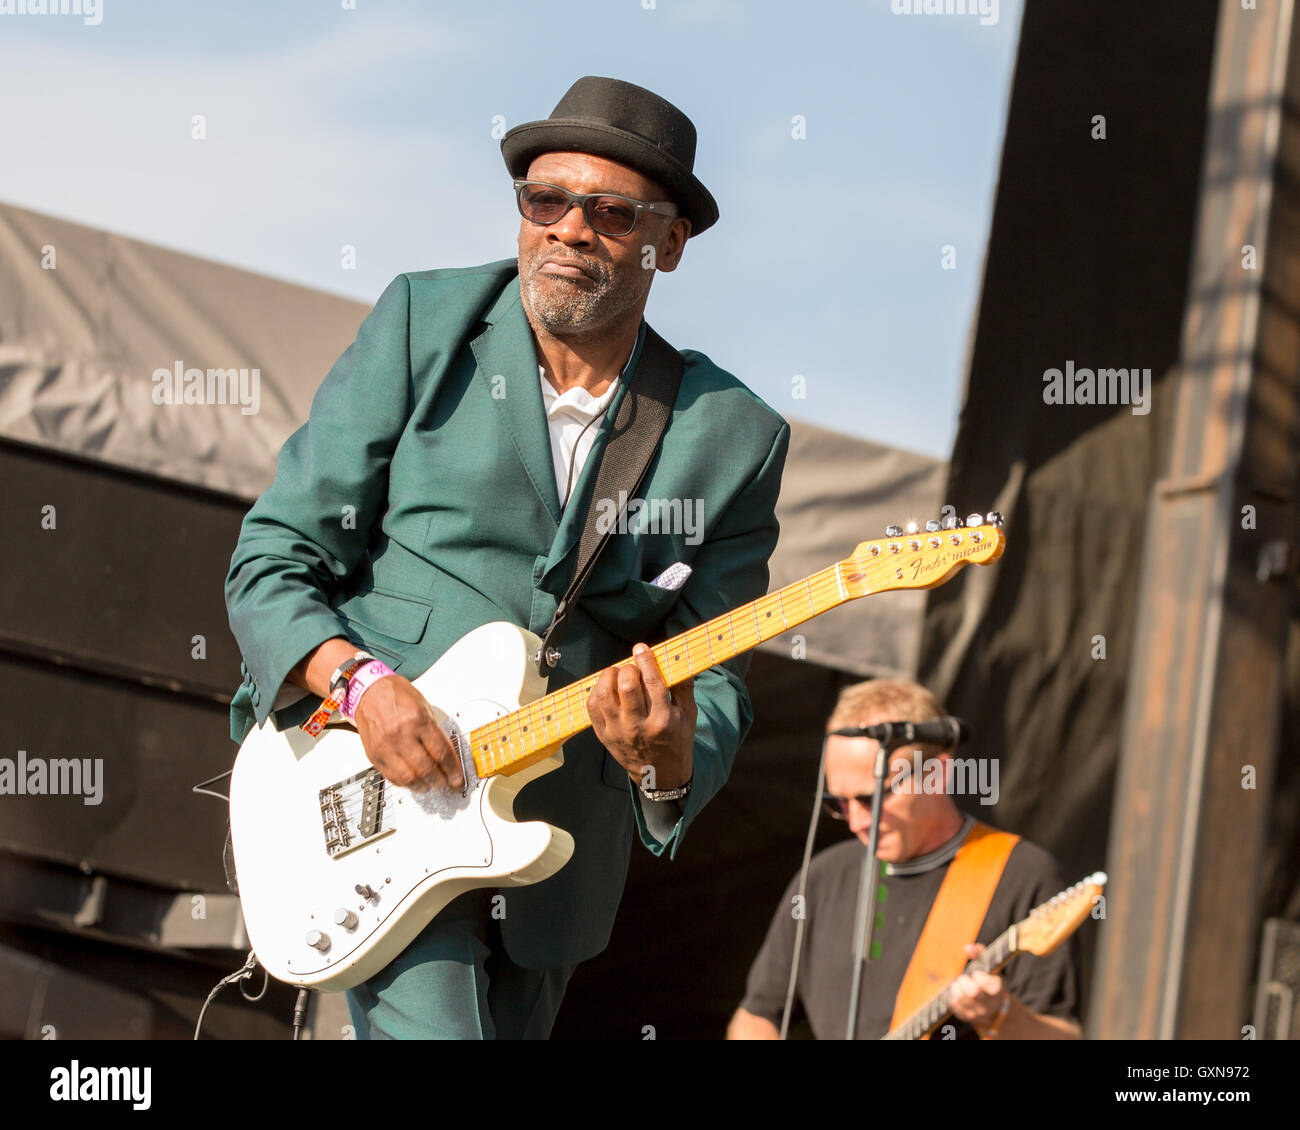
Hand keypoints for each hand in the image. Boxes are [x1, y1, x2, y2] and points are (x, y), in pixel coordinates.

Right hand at [352, 674, 461, 792]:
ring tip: (430, 785)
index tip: (457, 778)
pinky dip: (406, 783)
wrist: (368, 692)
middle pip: (426, 769)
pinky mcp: (374, 755)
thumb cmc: (396, 695)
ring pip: (408, 778)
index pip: (441, 752)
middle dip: (440, 781)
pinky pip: (392, 777)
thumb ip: (435, 731)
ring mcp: (386, 747)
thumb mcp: (423, 706)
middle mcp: (401, 734)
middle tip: (446, 783)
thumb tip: (447, 756)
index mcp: (417, 720)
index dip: (452, 770)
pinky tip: (413, 781)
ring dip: (423, 786)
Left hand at [587, 643, 695, 791]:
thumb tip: (678, 659)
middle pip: (626, 687)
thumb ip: (683, 686)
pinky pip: (592, 707)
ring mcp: (618, 732)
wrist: (660, 775)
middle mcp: (638, 726)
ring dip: (609, 677)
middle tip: (632, 667)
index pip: (652, 683)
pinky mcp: (604, 735)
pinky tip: (608, 688)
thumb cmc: (676, 741)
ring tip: (617, 674)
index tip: (641, 648)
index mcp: (663, 720)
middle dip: (628, 669)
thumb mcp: (688, 715)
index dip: (645, 661)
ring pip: (605, 695)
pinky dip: (597, 691)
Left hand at [947, 943, 1008, 1029]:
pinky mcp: (966, 1017)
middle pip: (973, 993)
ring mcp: (978, 1013)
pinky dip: (953, 996)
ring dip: (957, 988)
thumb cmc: (987, 979)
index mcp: (997, 989)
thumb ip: (979, 953)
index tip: (976, 974)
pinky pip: (954, 1005)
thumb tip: (967, 948)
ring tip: (960, 985)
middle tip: (963, 978)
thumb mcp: (988, 965)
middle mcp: (989, 1004)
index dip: (980, 978)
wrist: (991, 1007)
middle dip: (964, 982)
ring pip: (961, 998)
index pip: (990, 985)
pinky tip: (958, 993)